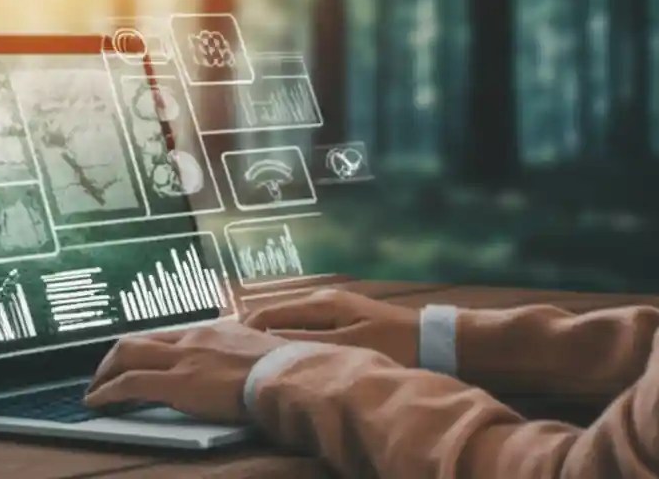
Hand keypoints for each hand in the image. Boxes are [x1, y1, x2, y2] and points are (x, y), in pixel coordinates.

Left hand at [84, 320, 287, 422]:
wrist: (290, 376)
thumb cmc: (287, 370)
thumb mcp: (263, 351)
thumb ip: (246, 354)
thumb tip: (249, 364)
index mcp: (213, 331)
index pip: (166, 336)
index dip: (144, 350)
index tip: (135, 363)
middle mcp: (192, 338)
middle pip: (138, 340)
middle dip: (113, 358)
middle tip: (103, 376)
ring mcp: (183, 359)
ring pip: (126, 355)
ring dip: (105, 373)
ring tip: (95, 391)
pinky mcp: (178, 383)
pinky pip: (130, 383)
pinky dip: (108, 392)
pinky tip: (97, 403)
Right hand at [243, 288, 418, 366]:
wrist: (432, 340)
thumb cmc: (392, 345)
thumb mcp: (348, 348)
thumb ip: (307, 344)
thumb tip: (266, 343)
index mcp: (320, 303)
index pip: (267, 313)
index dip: (243, 331)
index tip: (226, 351)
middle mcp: (321, 298)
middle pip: (273, 314)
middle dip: (253, 333)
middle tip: (234, 357)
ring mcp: (331, 306)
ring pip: (286, 320)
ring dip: (270, 337)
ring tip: (254, 359)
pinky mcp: (340, 316)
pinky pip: (302, 325)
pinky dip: (287, 337)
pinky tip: (284, 355)